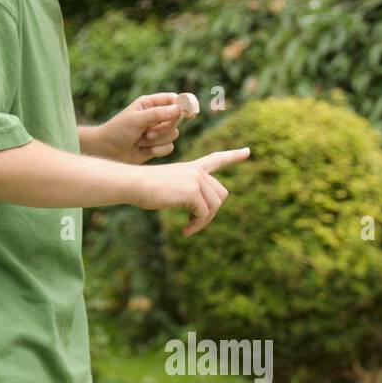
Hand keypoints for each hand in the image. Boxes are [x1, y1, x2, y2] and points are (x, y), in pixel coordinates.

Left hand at [88, 92, 190, 163]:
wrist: (107, 151)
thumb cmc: (118, 130)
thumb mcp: (136, 119)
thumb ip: (158, 114)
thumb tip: (178, 110)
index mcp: (150, 103)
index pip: (173, 99)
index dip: (183, 105)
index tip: (190, 112)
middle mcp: (156, 116)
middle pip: (176, 119)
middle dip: (164, 128)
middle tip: (148, 131)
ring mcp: (158, 131)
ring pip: (174, 134)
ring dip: (157, 140)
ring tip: (141, 140)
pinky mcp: (158, 146)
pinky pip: (169, 148)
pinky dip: (157, 150)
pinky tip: (143, 149)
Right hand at [132, 147, 249, 235]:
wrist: (134, 183)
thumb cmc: (145, 188)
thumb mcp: (170, 187)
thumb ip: (188, 193)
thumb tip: (203, 210)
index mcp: (192, 168)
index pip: (216, 159)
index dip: (232, 156)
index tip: (247, 152)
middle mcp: (197, 172)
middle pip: (220, 194)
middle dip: (211, 212)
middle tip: (194, 223)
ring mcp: (196, 180)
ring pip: (214, 206)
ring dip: (203, 221)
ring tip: (189, 227)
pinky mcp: (192, 191)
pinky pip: (203, 214)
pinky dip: (196, 225)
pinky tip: (185, 230)